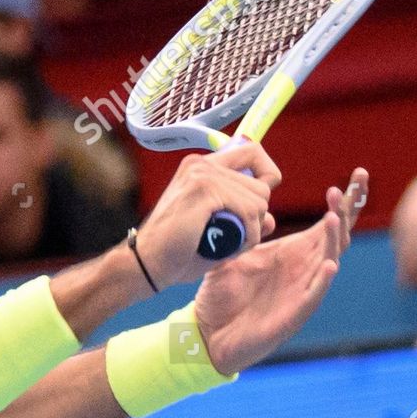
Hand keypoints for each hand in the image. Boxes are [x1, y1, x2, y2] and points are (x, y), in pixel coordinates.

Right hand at [132, 141, 281, 286]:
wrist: (146, 265)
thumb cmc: (177, 252)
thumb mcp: (215, 232)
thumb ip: (243, 222)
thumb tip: (270, 219)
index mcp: (201, 167)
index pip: (252, 152)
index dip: (266, 176)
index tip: (257, 206)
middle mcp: (201, 164)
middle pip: (261, 183)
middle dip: (258, 216)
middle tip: (237, 236)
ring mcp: (201, 175)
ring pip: (259, 198)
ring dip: (253, 229)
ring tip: (230, 244)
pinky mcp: (203, 191)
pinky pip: (249, 210)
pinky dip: (248, 234)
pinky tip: (230, 245)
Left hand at [193, 168, 368, 374]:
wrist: (206, 334)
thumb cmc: (221, 296)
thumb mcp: (233, 254)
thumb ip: (245, 230)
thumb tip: (253, 206)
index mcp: (294, 253)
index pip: (328, 222)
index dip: (346, 199)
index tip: (358, 173)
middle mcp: (304, 269)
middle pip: (338, 235)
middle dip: (349, 209)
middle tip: (358, 181)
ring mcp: (301, 291)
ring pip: (329, 260)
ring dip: (334, 239)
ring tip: (333, 216)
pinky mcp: (292, 315)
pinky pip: (313, 296)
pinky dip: (322, 280)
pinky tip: (329, 265)